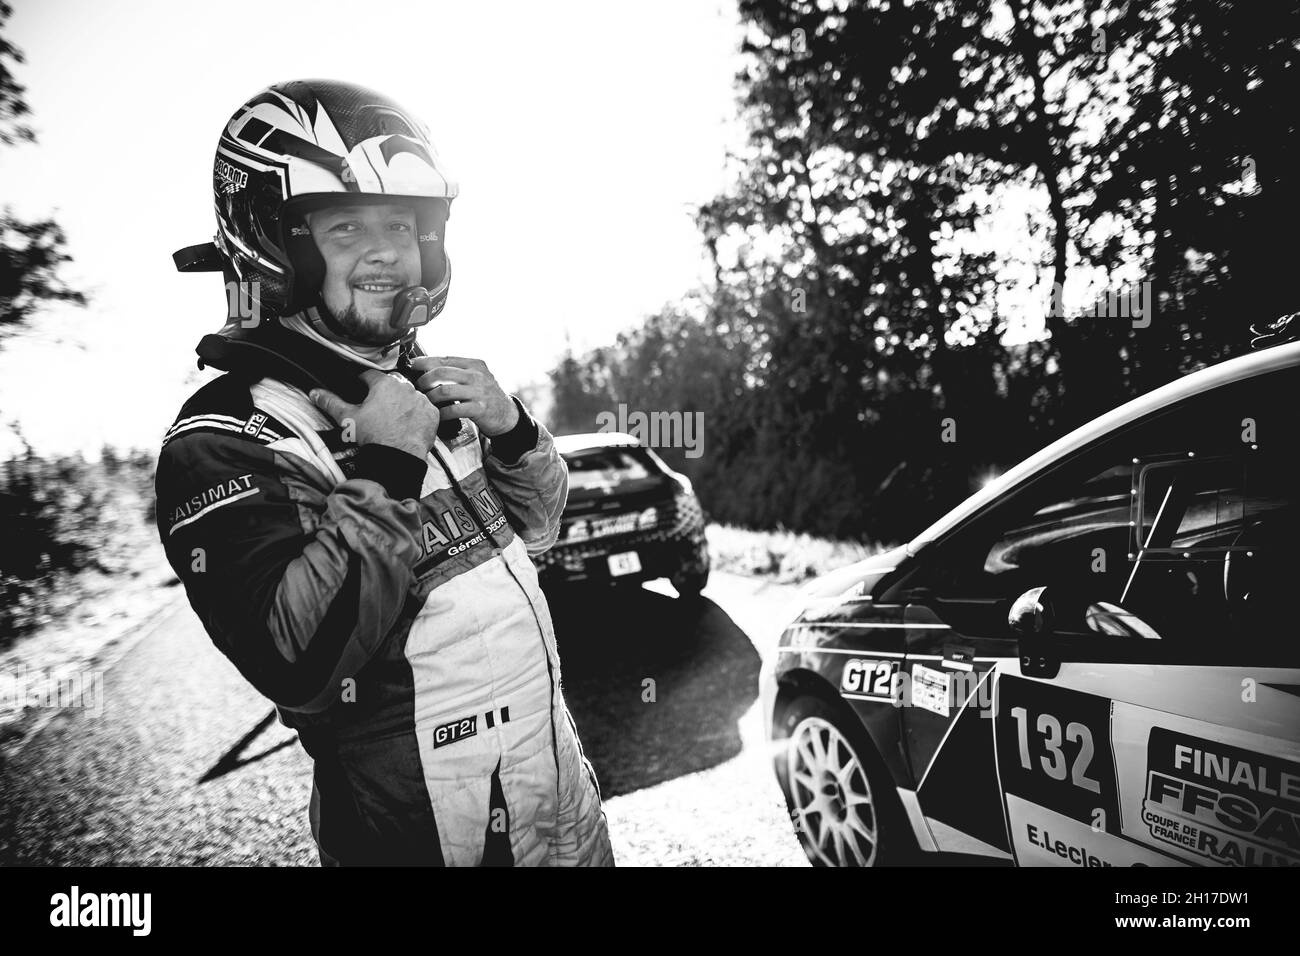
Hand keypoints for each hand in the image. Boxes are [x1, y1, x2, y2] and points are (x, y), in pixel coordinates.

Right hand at [309, 369, 440, 459]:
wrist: (397, 456)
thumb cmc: (373, 436)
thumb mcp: (348, 418)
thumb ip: (331, 402)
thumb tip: (315, 393)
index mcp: (384, 383)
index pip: (370, 376)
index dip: (362, 383)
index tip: (361, 390)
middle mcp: (406, 387)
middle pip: (391, 386)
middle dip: (384, 395)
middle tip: (377, 411)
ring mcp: (422, 400)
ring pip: (409, 397)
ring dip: (402, 404)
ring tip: (393, 420)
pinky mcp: (432, 414)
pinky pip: (424, 410)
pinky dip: (417, 415)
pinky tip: (408, 425)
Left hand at [409, 356, 520, 436]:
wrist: (507, 414)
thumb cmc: (486, 395)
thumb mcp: (477, 376)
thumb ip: (459, 370)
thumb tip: (429, 367)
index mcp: (475, 364)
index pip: (445, 359)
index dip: (425, 361)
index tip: (412, 365)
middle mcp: (477, 376)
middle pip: (441, 373)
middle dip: (424, 380)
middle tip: (418, 387)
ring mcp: (479, 392)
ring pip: (444, 391)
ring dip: (430, 397)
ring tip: (426, 401)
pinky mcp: (479, 409)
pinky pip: (453, 410)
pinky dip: (441, 413)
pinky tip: (438, 415)